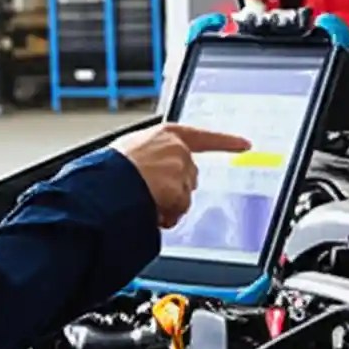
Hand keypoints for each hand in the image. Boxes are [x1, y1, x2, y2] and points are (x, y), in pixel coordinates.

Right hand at [110, 124, 250, 228]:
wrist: (103, 181)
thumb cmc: (109, 167)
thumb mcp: (131, 150)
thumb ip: (153, 155)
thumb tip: (155, 172)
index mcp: (167, 133)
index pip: (204, 136)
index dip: (227, 141)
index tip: (245, 144)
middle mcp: (177, 148)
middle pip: (190, 176)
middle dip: (176, 190)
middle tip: (151, 194)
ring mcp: (179, 168)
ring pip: (184, 196)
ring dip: (167, 205)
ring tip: (142, 199)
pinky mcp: (178, 188)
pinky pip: (178, 210)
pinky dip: (165, 215)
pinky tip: (149, 209)